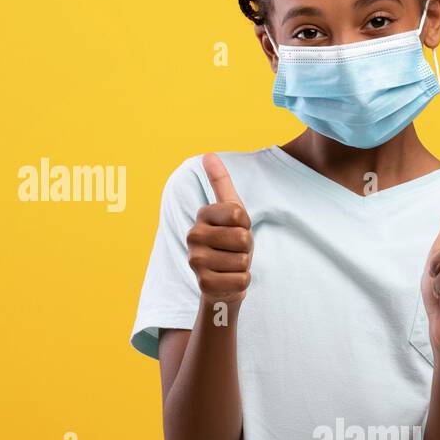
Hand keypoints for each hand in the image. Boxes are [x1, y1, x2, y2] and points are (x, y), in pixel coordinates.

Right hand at [188, 154, 252, 304]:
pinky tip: (228, 281)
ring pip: (242, 260)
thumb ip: (220, 182)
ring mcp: (196, 261)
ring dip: (244, 266)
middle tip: (234, 251)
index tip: (236, 229)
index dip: (246, 224)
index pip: (238, 214)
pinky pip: (240, 280)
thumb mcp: (231, 211)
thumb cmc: (230, 243)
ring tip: (230, 266)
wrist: (221, 282)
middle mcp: (193, 236)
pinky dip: (241, 283)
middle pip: (242, 238)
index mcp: (202, 215)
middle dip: (246, 247)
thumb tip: (208, 154)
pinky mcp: (204, 285)